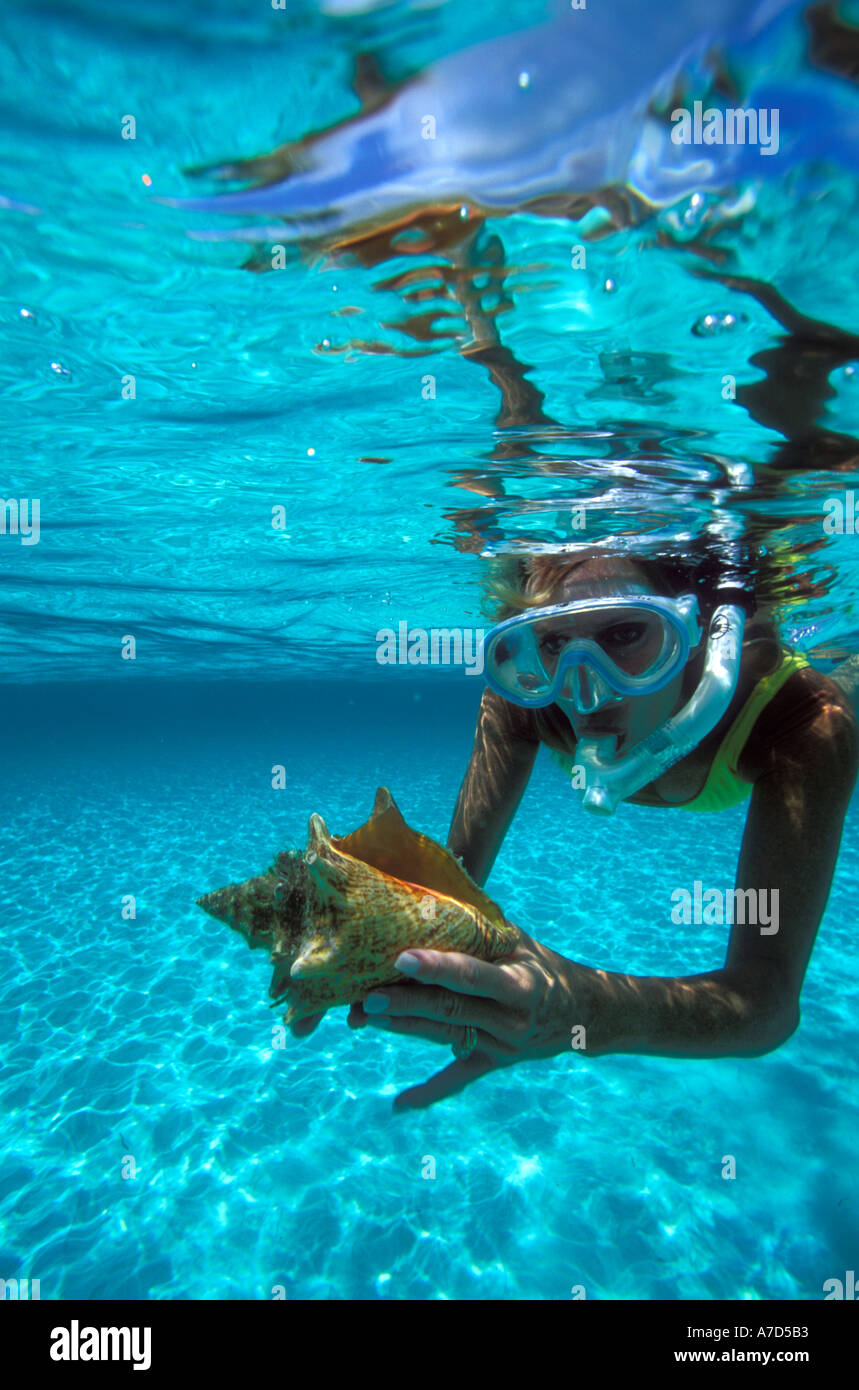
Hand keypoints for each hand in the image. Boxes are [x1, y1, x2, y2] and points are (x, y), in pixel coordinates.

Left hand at [348, 931, 577, 1109]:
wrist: (584, 1012)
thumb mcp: (520, 940)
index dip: (437, 968)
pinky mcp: (492, 1063)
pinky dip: (429, 1092)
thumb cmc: (542, 964)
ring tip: (364, 1016)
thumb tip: (432, 897)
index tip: (401, 959)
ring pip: (443, 1036)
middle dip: (406, 1003)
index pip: (472, 975)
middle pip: (450, 1010)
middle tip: (368, 996)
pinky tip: (399, 1105)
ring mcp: (500, 1047)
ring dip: (403, 1026)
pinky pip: (458, 1079)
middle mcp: (510, 1020)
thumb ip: (481, 926)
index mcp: (519, 985)